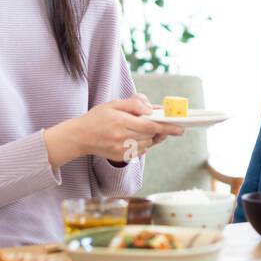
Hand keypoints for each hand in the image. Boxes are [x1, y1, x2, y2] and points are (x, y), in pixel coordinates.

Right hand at [46, 95, 184, 165]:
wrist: (79, 136)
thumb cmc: (97, 117)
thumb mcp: (114, 104)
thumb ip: (134, 104)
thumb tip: (152, 109)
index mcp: (120, 121)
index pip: (149, 125)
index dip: (167, 126)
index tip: (180, 127)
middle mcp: (121, 137)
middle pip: (151, 135)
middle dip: (160, 130)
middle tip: (166, 125)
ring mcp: (121, 149)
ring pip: (148, 144)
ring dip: (151, 137)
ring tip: (144, 129)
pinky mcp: (120, 157)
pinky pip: (140, 151)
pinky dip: (144, 144)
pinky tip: (136, 137)